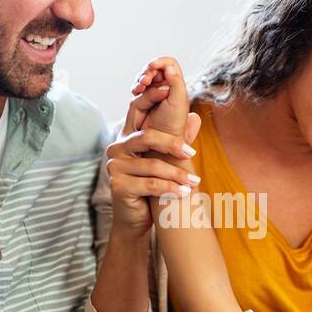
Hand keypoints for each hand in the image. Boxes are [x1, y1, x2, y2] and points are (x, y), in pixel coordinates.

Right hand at [104, 106, 201, 239]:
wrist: (136, 219)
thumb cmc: (151, 187)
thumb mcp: (165, 160)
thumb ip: (177, 139)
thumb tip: (196, 117)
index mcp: (126, 137)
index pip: (136, 109)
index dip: (151, 97)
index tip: (169, 92)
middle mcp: (117, 149)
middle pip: (148, 137)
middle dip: (173, 144)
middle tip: (191, 153)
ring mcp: (115, 167)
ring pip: (153, 165)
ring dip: (177, 174)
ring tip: (194, 182)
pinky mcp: (118, 186)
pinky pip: (151, 184)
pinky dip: (170, 189)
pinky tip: (183, 193)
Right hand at [131, 56, 190, 136]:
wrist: (161, 145)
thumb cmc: (173, 126)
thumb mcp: (178, 103)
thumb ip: (176, 83)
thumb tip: (169, 67)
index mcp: (177, 85)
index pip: (169, 63)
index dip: (160, 62)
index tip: (152, 66)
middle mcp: (167, 87)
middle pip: (155, 68)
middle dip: (147, 72)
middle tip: (144, 81)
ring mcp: (154, 94)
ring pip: (145, 77)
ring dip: (140, 79)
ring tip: (139, 88)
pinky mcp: (143, 101)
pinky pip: (138, 88)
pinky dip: (136, 87)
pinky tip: (136, 91)